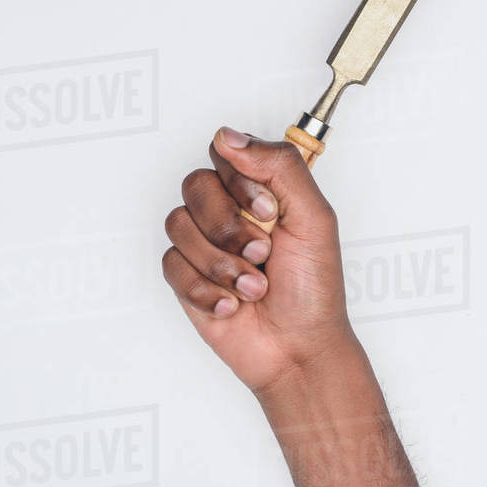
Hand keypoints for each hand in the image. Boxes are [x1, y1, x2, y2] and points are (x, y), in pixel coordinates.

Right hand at [162, 127, 356, 392]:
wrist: (298, 349)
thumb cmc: (314, 288)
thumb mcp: (314, 218)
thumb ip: (279, 167)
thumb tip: (230, 136)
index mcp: (260, 190)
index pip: (225, 154)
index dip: (239, 183)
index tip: (267, 212)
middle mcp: (228, 211)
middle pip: (195, 185)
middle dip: (229, 227)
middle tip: (263, 254)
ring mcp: (204, 243)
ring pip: (178, 224)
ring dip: (221, 264)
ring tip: (253, 287)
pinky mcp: (185, 277)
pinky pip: (171, 264)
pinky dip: (205, 289)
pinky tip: (232, 305)